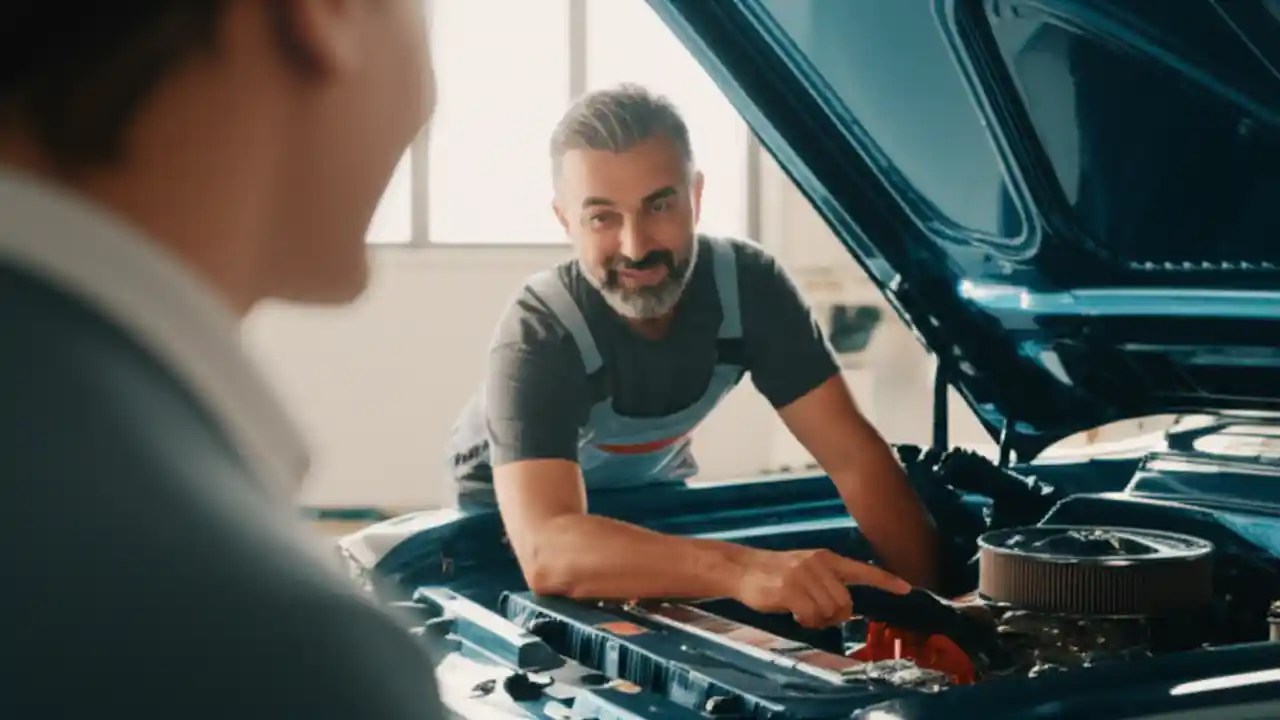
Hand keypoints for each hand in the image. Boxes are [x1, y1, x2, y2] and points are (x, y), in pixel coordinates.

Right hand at [734, 548, 910, 628]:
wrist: (742, 569)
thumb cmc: (775, 574)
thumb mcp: (806, 569)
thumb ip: (828, 582)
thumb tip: (845, 608)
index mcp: (827, 558)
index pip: (863, 570)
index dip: (886, 581)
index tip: (907, 589)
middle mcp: (819, 563)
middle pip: (846, 602)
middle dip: (836, 616)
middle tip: (818, 616)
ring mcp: (804, 575)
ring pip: (830, 611)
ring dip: (819, 620)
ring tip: (804, 614)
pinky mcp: (789, 588)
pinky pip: (811, 615)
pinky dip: (806, 621)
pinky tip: (795, 614)